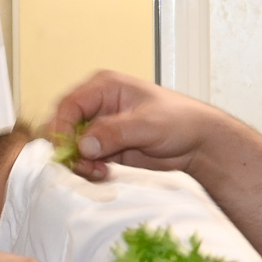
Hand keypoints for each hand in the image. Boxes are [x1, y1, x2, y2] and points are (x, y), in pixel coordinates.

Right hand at [48, 70, 233, 180]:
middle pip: (64, 126)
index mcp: (104, 87)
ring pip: (72, 146)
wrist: (198, 144)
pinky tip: (104, 174)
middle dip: (69, 148)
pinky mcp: (106, 149)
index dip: (62, 127)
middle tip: (83, 165)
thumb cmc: (180, 121)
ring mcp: (100, 128)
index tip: (66, 150)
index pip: (69, 104)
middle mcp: (98, 106)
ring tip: (99, 171)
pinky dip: (88, 170)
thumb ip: (114, 132)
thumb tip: (84, 145)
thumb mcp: (147, 124)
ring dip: (79, 162)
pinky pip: (84, 160)